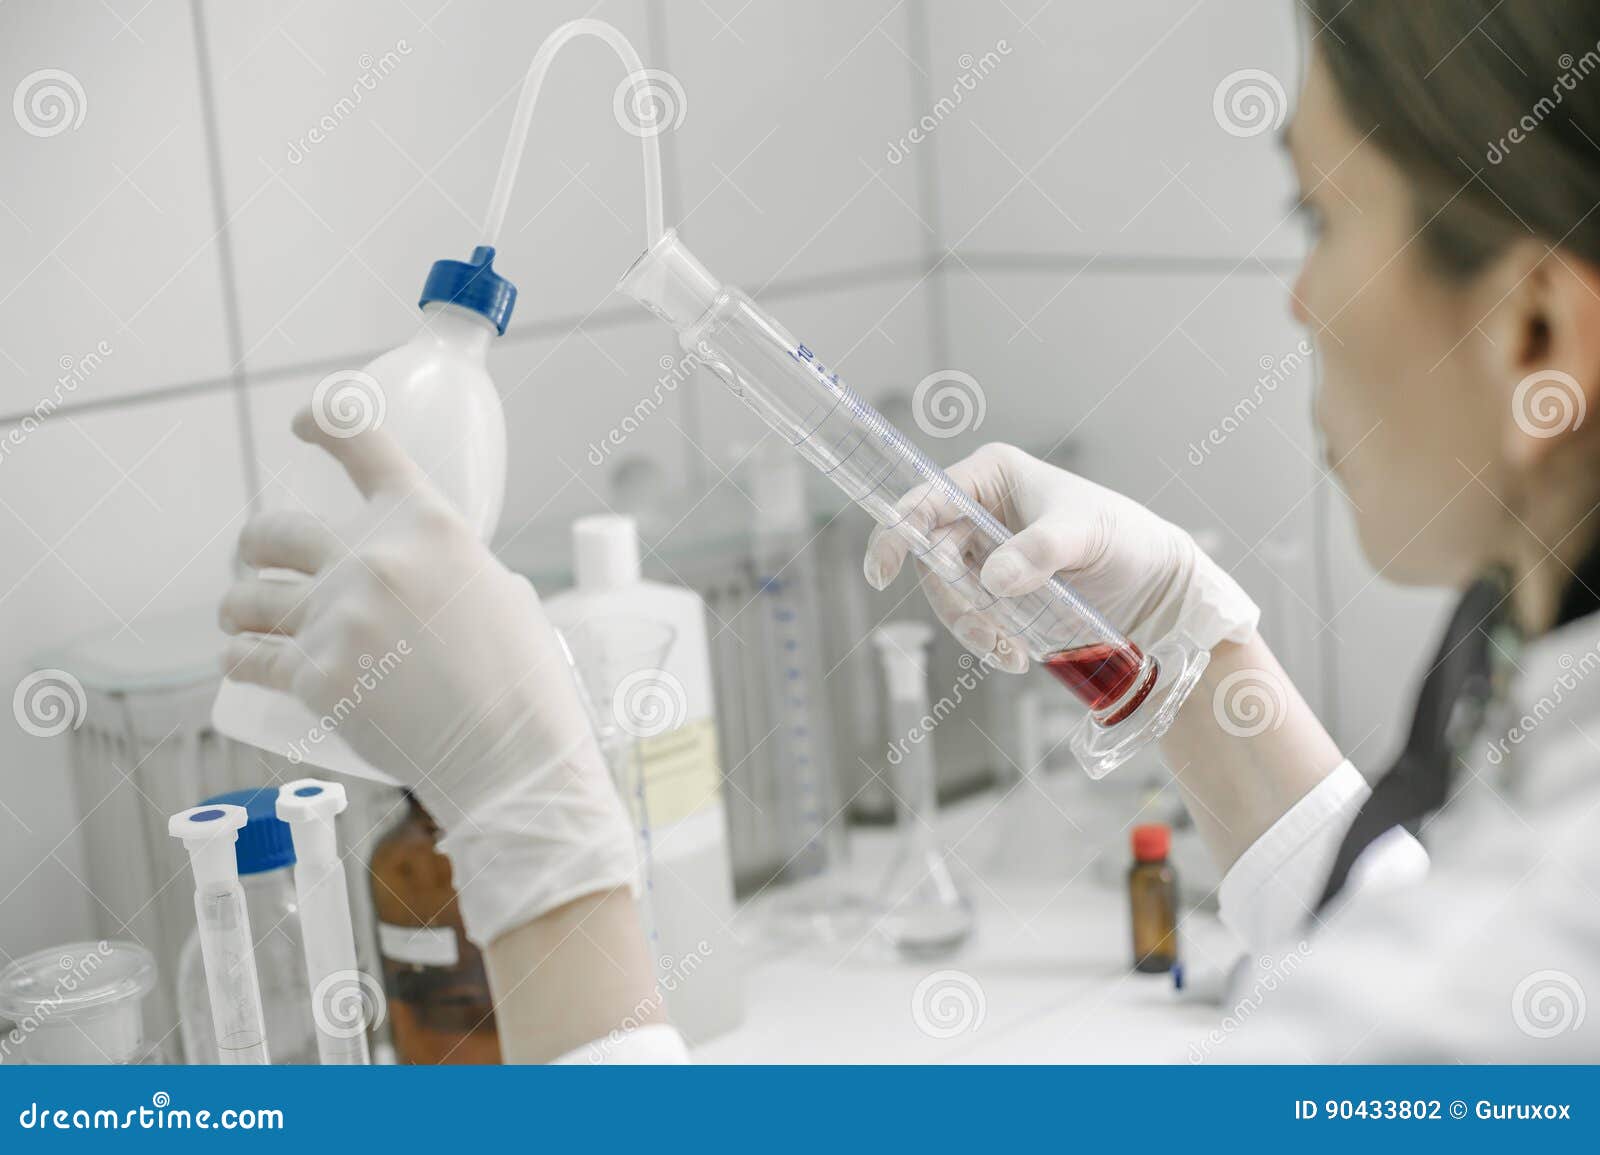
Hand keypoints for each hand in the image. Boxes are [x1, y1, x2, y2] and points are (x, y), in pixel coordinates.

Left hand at [219, 409, 634, 944]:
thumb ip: (441, 567)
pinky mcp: (315, 676)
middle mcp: (376, 558)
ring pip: (245, 597)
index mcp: (429, 523)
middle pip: (273, 530)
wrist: (512, 754)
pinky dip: (240, 660)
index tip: (303, 421)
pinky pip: (246, 658)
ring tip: (245, 619)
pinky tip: (242, 662)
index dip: (323, 418)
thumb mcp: (494, 589)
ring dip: (240, 607)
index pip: (360, 440)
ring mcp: (339, 617)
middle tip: (259, 563)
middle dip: (256, 547)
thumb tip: (411, 574)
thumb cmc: (521, 680)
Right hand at [863, 442, 1257, 670]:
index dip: (896, 531)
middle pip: (932, 557)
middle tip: (990, 634)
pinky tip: (1014, 655)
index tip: (881, 571)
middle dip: (954, 601)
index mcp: (991, 476)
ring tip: (1009, 653)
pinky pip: (970, 615)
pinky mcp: (994, 589)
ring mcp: (984, 550)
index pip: (927, 499)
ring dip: (971, 627)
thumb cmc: (1127, 538)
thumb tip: (992, 578)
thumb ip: (1040, 550)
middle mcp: (978, 509)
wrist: (1156, 585)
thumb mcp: (1088, 536)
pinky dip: (985, 639)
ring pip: (948, 592)